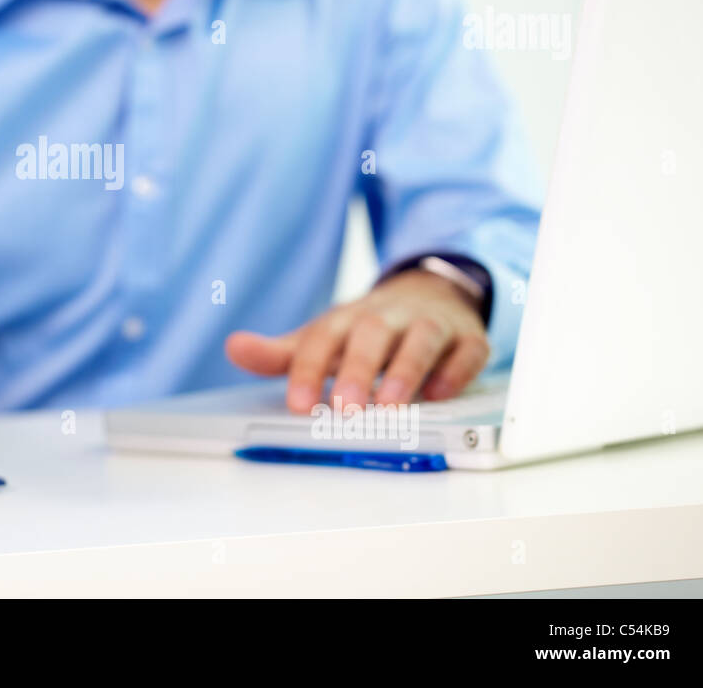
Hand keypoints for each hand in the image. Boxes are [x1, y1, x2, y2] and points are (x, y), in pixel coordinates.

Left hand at [224, 270, 488, 412]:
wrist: (430, 294)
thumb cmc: (367, 330)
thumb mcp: (323, 338)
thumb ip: (280, 353)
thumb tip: (234, 348)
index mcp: (347, 319)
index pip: (322, 338)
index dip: (308, 370)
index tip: (297, 404)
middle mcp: (388, 317)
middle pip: (371, 334)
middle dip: (357, 369)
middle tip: (344, 408)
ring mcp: (430, 325)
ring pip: (420, 340)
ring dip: (406, 371)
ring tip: (391, 406)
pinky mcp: (468, 338)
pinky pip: (466, 351)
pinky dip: (456, 371)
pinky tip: (442, 395)